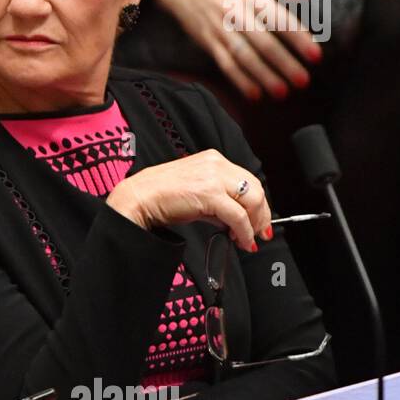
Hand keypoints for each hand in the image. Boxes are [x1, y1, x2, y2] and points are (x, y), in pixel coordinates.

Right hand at [107, 149, 272, 251]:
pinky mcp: (210, 193)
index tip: (258, 220)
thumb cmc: (159, 196)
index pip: (247, 180)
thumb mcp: (194, 192)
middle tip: (260, 233)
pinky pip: (238, 215)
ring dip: (254, 224)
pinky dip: (244, 231)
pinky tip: (241, 240)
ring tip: (248, 239)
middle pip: (255, 188)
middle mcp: (216, 164)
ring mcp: (214, 177)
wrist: (138, 198)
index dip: (257, 203)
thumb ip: (216, 201)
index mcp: (212, 159)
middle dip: (261, 215)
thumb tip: (233, 219)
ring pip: (251, 200)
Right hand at [155, 0, 321, 100]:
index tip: (315, 55)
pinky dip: (239, 80)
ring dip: (264, 77)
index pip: (281, 21)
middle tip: (302, 81)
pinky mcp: (208, 43)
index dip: (299, 39)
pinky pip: (225, 64)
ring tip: (281, 92)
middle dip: (285, 64)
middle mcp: (238, 15)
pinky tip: (253, 93)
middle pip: (265, 44)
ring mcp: (222, 31)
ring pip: (245, 58)